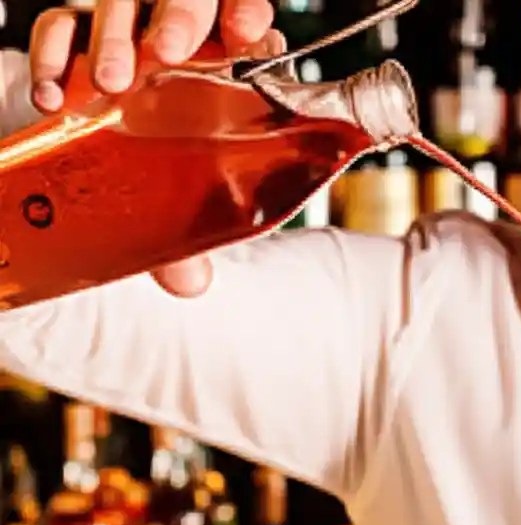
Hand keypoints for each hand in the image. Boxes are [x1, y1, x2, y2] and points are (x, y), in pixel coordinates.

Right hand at [27, 0, 278, 297]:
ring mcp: (129, 34)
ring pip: (122, 5)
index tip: (253, 33)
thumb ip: (188, 232)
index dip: (251, 17)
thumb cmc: (166, 174)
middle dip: (181, 17)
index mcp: (230, 64)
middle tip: (171, 52)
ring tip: (110, 81)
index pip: (249, 18)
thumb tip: (190, 284)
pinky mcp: (78, 36)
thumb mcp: (184, 201)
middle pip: (186, 1)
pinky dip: (53, 53)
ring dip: (116, 35)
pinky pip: (60, 24)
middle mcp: (181, 40)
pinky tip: (52, 96)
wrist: (103, 163)